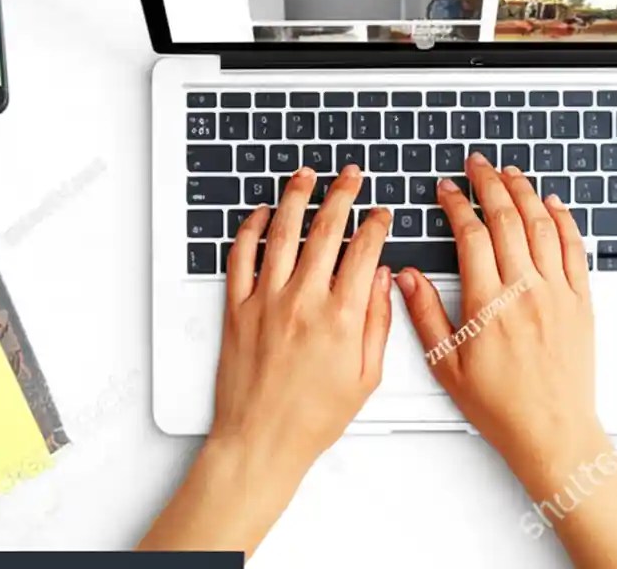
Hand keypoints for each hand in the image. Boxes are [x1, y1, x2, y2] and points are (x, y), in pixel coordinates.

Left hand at [139, 164, 390, 555]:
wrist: (261, 441)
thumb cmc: (312, 418)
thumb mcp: (365, 377)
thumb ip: (377, 322)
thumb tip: (381, 279)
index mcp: (342, 318)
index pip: (364, 251)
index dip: (376, 224)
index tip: (380, 212)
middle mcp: (303, 301)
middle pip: (326, 229)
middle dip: (343, 194)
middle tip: (350, 175)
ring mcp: (266, 301)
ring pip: (282, 232)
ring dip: (296, 197)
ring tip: (306, 176)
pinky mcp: (236, 309)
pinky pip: (240, 256)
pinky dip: (249, 229)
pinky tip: (259, 214)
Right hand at [397, 153, 606, 486]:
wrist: (551, 431)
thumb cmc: (498, 405)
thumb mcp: (446, 364)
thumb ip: (425, 314)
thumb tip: (405, 276)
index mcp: (487, 304)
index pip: (470, 235)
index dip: (456, 205)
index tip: (446, 189)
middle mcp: (524, 291)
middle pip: (507, 218)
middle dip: (489, 183)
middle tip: (477, 164)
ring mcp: (557, 293)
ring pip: (541, 225)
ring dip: (524, 192)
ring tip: (509, 173)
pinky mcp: (581, 302)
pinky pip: (574, 248)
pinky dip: (563, 219)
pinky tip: (551, 203)